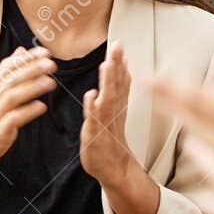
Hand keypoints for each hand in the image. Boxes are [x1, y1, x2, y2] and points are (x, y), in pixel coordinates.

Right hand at [0, 45, 56, 167]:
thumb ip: (7, 72)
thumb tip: (21, 51)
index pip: (7, 67)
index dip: (26, 59)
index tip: (43, 52)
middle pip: (11, 80)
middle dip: (31, 70)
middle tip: (50, 64)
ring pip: (12, 97)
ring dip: (31, 88)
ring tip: (49, 82)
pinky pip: (13, 120)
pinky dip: (27, 112)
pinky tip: (41, 107)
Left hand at [78, 45, 136, 192]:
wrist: (113, 168)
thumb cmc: (110, 139)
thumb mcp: (114, 111)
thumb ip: (118, 89)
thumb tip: (122, 67)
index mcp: (116, 105)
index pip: (119, 81)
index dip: (119, 63)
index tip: (119, 44)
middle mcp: (112, 112)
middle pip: (115, 85)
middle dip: (116, 65)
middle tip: (117, 46)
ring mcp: (104, 124)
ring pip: (107, 99)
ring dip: (107, 82)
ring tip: (107, 64)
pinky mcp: (94, 136)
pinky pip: (93, 121)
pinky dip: (91, 108)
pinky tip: (91, 95)